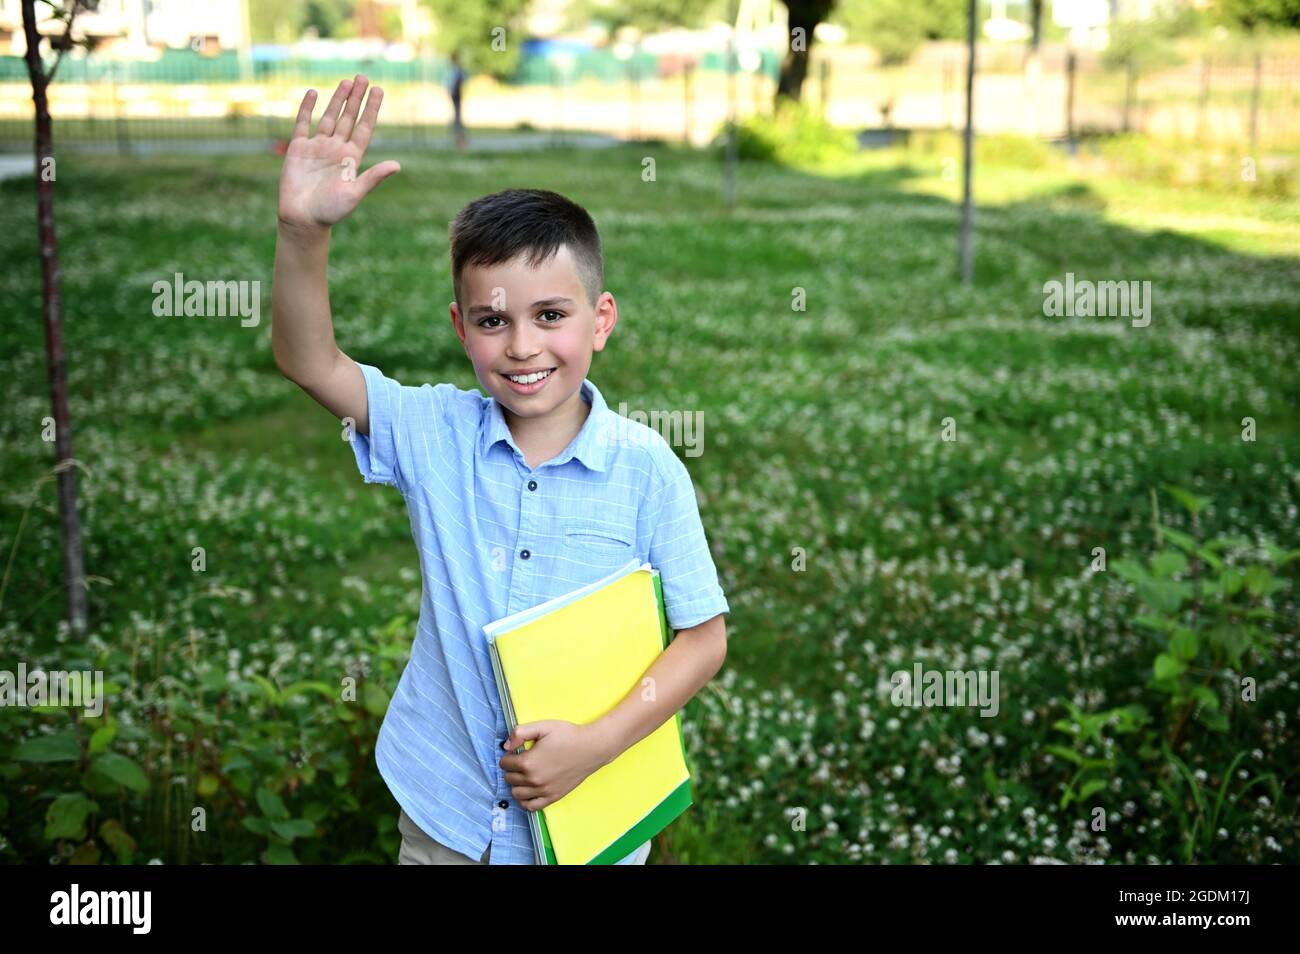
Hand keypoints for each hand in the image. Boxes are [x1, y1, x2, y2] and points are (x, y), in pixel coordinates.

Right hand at [277, 75, 399, 232]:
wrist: (303, 220)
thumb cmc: (331, 211)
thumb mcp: (355, 194)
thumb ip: (373, 177)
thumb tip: (397, 165)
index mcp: (352, 159)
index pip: (364, 128)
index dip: (371, 109)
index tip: (378, 91)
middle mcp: (336, 149)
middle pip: (348, 118)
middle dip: (356, 98)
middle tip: (364, 77)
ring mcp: (317, 147)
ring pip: (329, 117)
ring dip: (337, 99)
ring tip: (347, 81)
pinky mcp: (298, 149)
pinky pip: (303, 124)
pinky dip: (307, 108)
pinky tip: (313, 93)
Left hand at [499, 720, 609, 812]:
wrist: (591, 748)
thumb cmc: (568, 735)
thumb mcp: (543, 727)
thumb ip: (520, 732)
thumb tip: (506, 746)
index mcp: (528, 762)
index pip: (504, 764)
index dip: (508, 756)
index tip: (516, 752)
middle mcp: (533, 780)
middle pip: (509, 778)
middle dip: (512, 769)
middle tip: (522, 761)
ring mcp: (543, 791)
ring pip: (516, 793)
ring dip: (517, 784)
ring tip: (526, 775)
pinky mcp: (553, 797)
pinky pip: (530, 806)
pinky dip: (525, 800)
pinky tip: (530, 790)